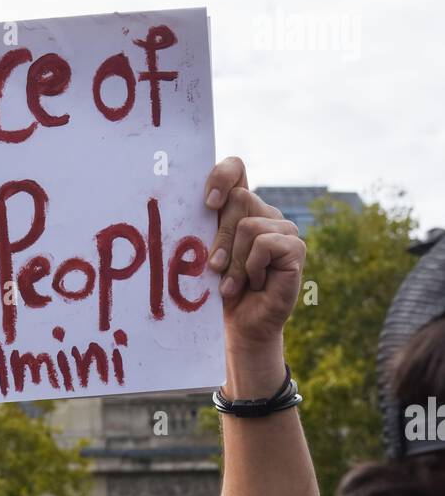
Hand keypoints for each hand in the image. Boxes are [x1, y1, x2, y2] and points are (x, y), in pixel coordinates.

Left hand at [204, 157, 305, 351]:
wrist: (241, 327)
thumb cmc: (220, 291)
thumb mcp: (206, 255)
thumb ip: (205, 227)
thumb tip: (201, 204)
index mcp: (240, 208)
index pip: (235, 168)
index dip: (222, 175)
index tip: (208, 203)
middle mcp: (264, 212)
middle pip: (239, 198)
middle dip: (221, 239)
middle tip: (216, 268)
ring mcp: (284, 228)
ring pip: (249, 226)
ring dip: (235, 262)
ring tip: (233, 284)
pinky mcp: (295, 247)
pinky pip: (265, 243)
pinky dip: (253, 268)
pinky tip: (256, 284)